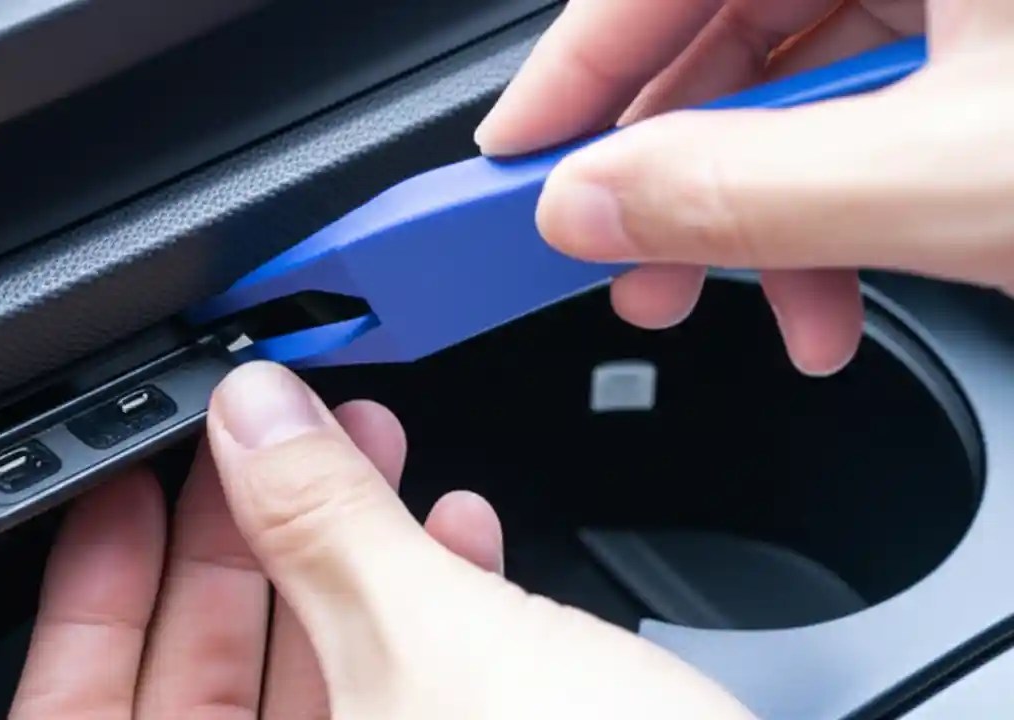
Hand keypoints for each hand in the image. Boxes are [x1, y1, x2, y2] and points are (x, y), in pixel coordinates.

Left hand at [11, 362, 754, 717]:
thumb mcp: (440, 657)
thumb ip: (325, 528)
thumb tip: (254, 421)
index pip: (88, 714)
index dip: (96, 591)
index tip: (128, 481)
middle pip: (207, 691)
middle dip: (245, 544)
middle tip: (266, 443)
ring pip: (322, 689)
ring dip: (347, 562)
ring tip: (372, 456)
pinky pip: (409, 705)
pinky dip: (427, 617)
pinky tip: (458, 536)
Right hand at [475, 1, 1012, 376]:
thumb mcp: (953, 181)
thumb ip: (752, 190)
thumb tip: (591, 206)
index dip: (571, 74)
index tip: (513, 165)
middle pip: (727, 33)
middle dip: (679, 175)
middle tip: (634, 266)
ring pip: (801, 90)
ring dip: (765, 216)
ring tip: (776, 313)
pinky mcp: (992, 49)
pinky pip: (873, 116)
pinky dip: (844, 210)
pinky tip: (847, 291)